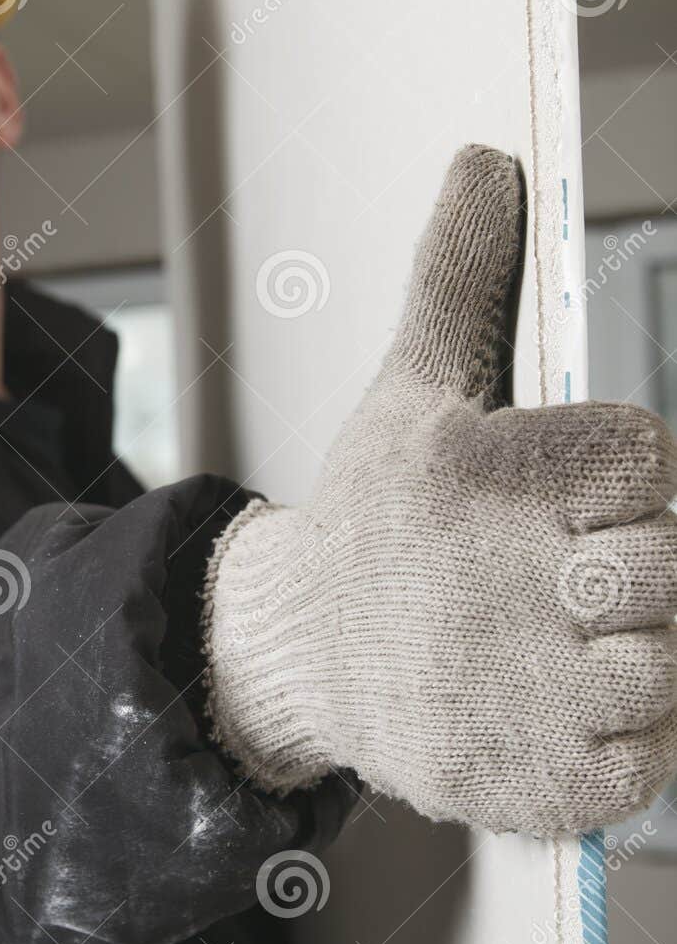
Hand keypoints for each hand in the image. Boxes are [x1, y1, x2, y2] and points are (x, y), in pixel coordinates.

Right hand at [202, 144, 676, 834]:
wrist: (303, 653)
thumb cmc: (376, 516)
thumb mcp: (412, 386)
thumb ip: (465, 275)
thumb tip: (489, 161)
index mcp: (489, 475)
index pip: (652, 461)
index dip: (629, 481)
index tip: (579, 499)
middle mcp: (509, 583)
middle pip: (671, 564)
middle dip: (636, 567)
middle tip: (577, 573)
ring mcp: (526, 693)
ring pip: (671, 663)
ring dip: (636, 651)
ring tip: (570, 634)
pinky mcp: (538, 781)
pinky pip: (651, 757)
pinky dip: (629, 735)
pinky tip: (569, 700)